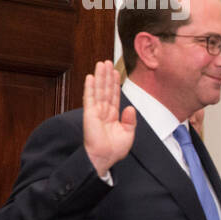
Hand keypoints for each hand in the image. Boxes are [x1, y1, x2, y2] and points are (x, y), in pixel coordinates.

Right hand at [83, 60, 135, 175]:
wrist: (105, 158)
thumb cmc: (114, 149)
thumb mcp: (128, 134)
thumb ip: (130, 120)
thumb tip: (131, 108)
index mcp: (113, 115)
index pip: (114, 95)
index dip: (115, 83)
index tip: (116, 72)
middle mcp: (104, 111)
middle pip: (106, 89)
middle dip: (107, 75)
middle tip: (107, 62)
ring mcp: (96, 111)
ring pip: (98, 90)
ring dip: (99, 76)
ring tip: (101, 64)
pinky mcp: (89, 114)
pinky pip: (90, 98)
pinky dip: (90, 87)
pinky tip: (91, 77)